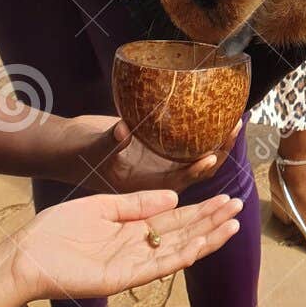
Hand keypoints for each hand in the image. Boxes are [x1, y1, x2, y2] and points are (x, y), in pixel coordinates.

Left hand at [4, 189, 240, 304]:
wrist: (28, 254)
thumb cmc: (58, 229)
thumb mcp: (102, 206)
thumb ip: (137, 204)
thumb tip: (174, 197)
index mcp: (132, 229)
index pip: (175, 219)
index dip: (200, 210)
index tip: (224, 197)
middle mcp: (138, 248)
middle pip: (183, 233)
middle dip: (211, 221)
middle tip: (239, 206)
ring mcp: (133, 264)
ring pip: (178, 251)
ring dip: (206, 238)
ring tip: (232, 224)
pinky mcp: (123, 278)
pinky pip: (159, 266)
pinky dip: (183, 255)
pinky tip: (202, 244)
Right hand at [62, 115, 241, 194]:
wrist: (69, 148)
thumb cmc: (78, 152)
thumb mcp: (93, 148)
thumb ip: (109, 141)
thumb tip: (123, 129)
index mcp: (142, 189)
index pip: (176, 183)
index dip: (194, 171)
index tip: (210, 155)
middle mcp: (156, 181)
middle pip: (195, 174)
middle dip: (218, 154)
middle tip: (235, 128)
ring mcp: (160, 167)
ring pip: (196, 161)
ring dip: (218, 144)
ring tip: (236, 120)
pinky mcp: (160, 153)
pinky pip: (189, 148)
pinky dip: (205, 135)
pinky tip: (220, 117)